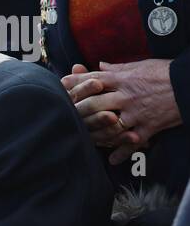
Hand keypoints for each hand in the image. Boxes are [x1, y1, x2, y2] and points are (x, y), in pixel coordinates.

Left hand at [62, 59, 181, 164]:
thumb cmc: (166, 72)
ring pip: (108, 125)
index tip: (60, 87)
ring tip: (83, 139)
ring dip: (94, 134)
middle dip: (78, 111)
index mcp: (122, 79)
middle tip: (67, 116)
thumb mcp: (141, 65)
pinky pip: (131, 143)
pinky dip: (121, 152)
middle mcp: (125, 96)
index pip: (92, 80)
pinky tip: (112, 160)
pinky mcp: (148, 127)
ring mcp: (136, 113)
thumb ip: (117, 68)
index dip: (74, 84)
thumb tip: (100, 65)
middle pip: (94, 104)